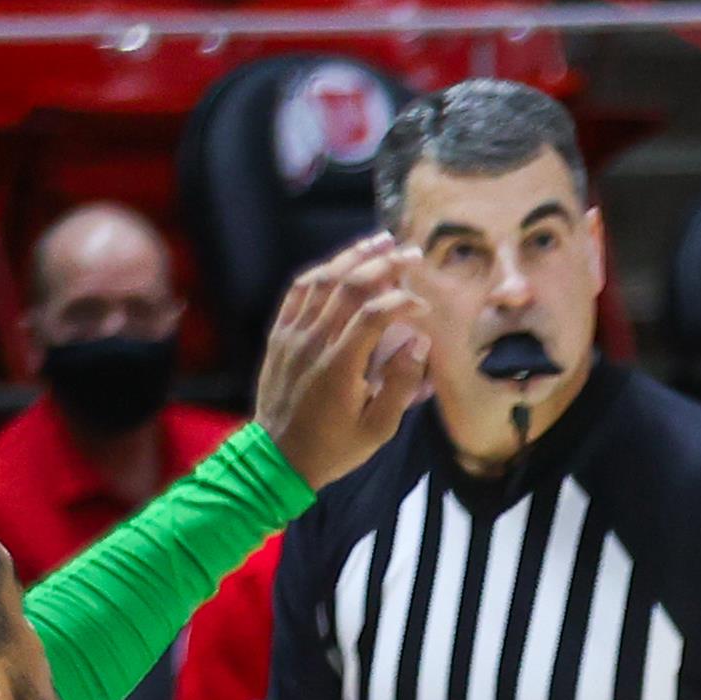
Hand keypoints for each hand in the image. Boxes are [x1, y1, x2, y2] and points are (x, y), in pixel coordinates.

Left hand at [252, 238, 428, 488]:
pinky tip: (340, 263)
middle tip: (412, 253)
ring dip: (353, 257)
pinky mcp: (279, 335)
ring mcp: (292, 335)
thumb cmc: (333, 447)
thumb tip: (420, 343)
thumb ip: (401, 385)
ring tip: (380, 241)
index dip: (403, 302)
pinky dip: (321, 272)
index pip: (373, 315)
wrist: (277, 457)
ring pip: (322, 280)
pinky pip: (297, 292)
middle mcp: (313, 343)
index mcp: (339, 367)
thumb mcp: (378, 430)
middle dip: (385, 264)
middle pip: (349, 287)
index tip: (423, 308)